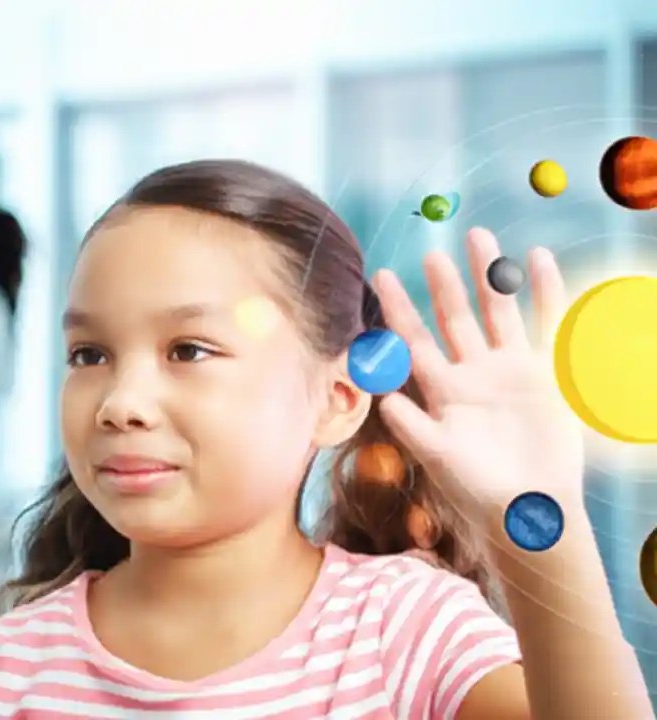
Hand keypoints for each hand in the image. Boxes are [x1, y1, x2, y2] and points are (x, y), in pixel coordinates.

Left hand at [372, 227, 582, 522]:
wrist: (529, 507)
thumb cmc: (476, 489)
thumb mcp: (439, 458)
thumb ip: (413, 427)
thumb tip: (383, 400)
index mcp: (441, 390)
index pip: (413, 341)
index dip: (398, 309)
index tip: (381, 275)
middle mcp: (471, 372)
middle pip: (455, 318)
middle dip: (443, 284)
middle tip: (431, 249)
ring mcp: (509, 369)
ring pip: (497, 311)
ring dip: (488, 276)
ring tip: (479, 237)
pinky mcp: (544, 373)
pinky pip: (545, 324)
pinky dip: (543, 293)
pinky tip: (537, 260)